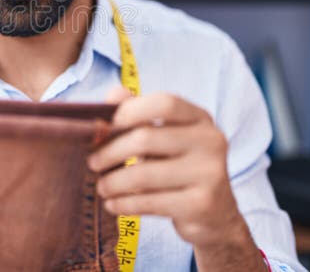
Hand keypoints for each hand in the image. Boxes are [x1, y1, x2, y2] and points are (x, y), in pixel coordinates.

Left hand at [88, 88, 258, 262]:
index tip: (107, 124)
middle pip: (146, 138)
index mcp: (200, 119)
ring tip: (101, 186)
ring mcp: (209, 173)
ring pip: (143, 174)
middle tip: (93, 163)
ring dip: (113, 182)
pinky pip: (150, 202)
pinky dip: (124, 203)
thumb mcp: (165, 137)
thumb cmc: (180, 167)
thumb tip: (113, 94)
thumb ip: (139, 113)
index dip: (131, 110)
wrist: (216, 215)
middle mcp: (210, 141)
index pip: (165, 103)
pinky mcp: (202, 204)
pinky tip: (113, 204)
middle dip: (110, 152)